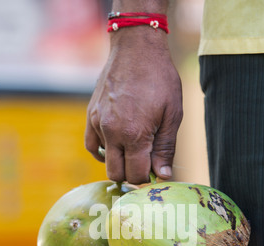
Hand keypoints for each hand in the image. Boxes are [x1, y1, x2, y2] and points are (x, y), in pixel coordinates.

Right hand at [85, 27, 182, 184]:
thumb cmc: (159, 79)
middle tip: (144, 163)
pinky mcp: (91, 115)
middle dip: (131, 174)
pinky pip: (91, 145)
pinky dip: (102, 151)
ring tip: (134, 148)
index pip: (135, 175)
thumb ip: (166, 148)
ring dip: (119, 161)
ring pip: (104, 161)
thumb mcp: (172, 114)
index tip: (154, 170)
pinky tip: (115, 147)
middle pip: (116, 173)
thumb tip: (162, 175)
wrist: (136, 48)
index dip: (146, 178)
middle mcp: (112, 132)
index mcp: (134, 134)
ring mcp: (98, 124)